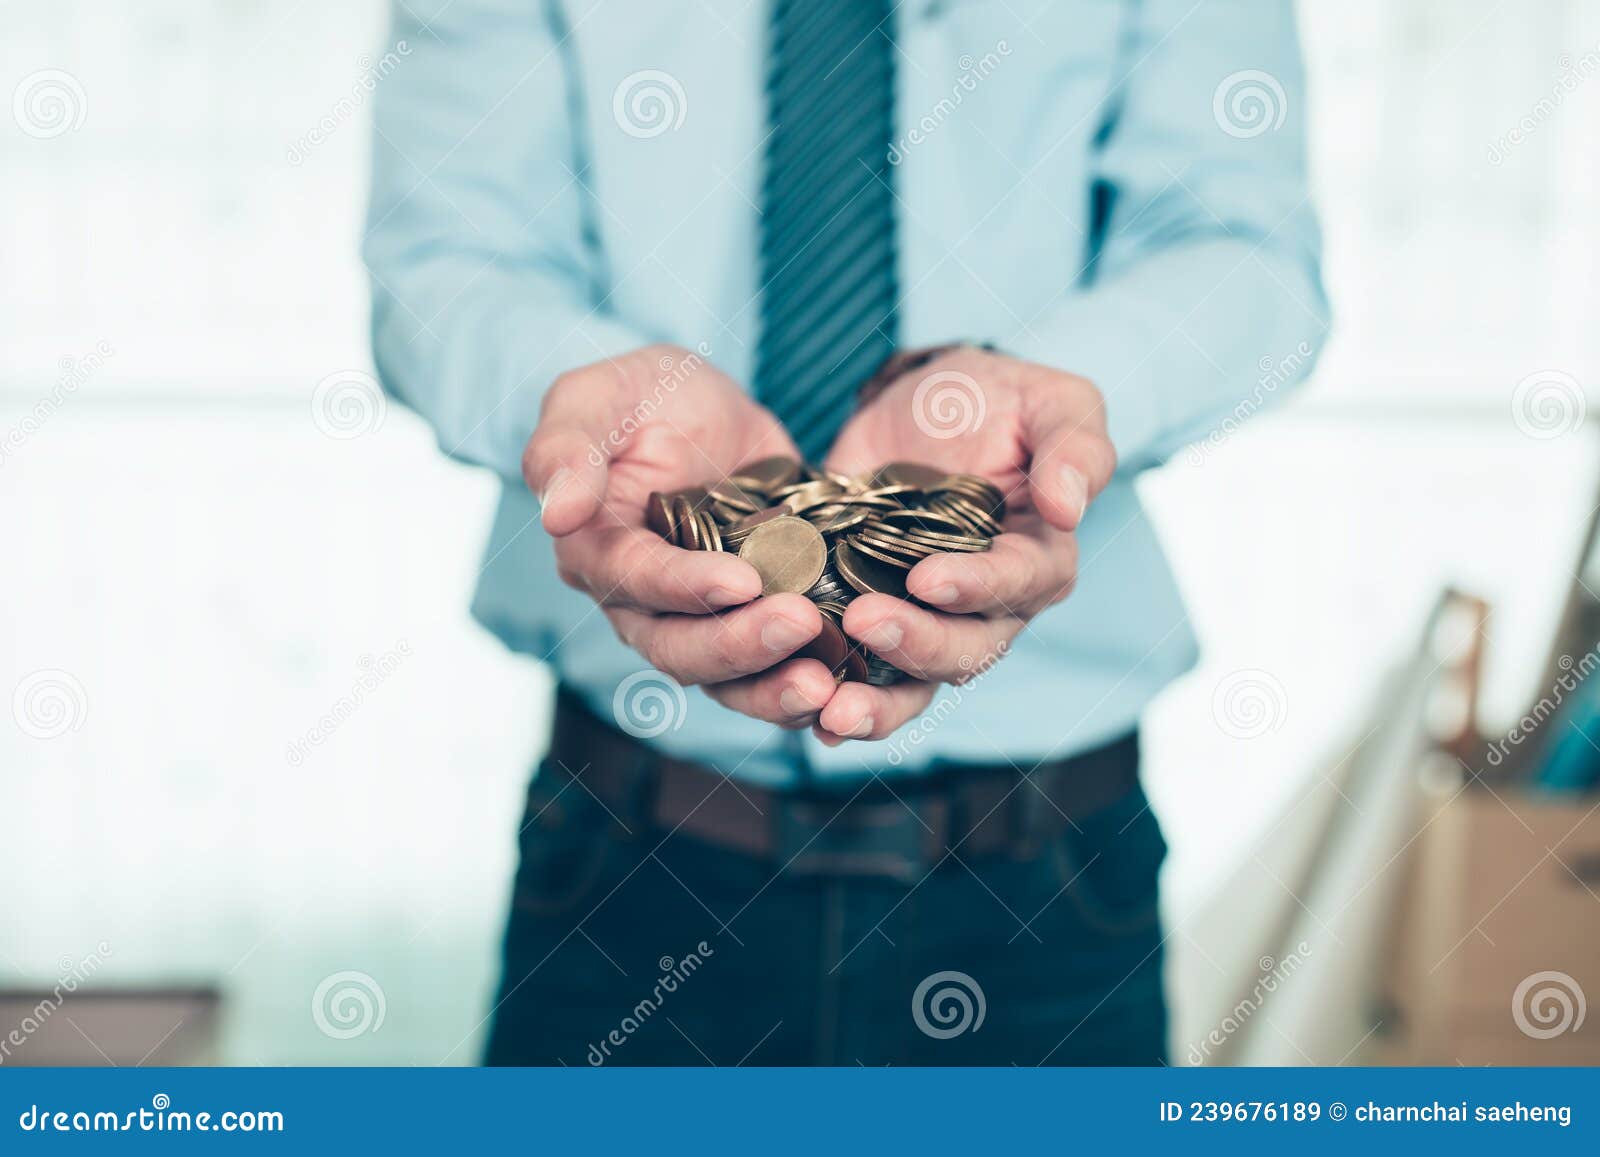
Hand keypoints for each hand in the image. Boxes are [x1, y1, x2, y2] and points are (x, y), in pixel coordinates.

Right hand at [524, 346, 837, 726]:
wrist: (707, 411)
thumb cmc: (643, 395)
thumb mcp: (600, 396)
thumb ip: (566, 448)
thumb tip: (557, 514)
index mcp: (597, 552)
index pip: (638, 581)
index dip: (687, 587)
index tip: (742, 581)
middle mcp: (643, 604)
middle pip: (682, 648)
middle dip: (741, 646)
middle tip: (803, 624)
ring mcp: (700, 623)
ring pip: (728, 679)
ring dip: (775, 688)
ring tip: (830, 683)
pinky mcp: (752, 624)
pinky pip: (773, 672)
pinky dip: (808, 684)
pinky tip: (850, 686)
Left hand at [814, 346, 1116, 743]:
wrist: (919, 401)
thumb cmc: (996, 399)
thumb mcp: (1051, 401)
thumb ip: (1074, 447)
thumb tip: (1069, 507)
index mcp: (1040, 557)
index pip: (1017, 584)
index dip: (975, 587)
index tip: (926, 578)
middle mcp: (989, 606)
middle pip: (966, 650)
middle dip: (917, 643)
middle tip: (863, 620)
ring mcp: (928, 621)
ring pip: (913, 683)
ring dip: (876, 702)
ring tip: (831, 706)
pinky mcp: (870, 617)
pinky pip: (860, 676)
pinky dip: (834, 697)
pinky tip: (805, 716)